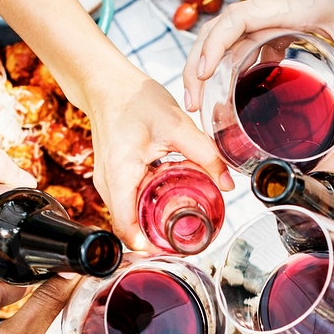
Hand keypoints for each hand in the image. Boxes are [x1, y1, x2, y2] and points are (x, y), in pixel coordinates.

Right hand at [84, 65, 229, 248]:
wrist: (106, 83)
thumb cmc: (134, 99)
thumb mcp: (176, 125)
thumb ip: (204, 154)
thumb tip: (227, 184)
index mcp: (119, 176)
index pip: (127, 228)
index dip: (150, 246)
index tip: (177, 250)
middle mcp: (107, 185)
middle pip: (130, 227)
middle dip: (157, 238)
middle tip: (189, 240)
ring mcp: (107, 182)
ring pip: (130, 216)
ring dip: (153, 221)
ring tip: (183, 221)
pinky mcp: (113, 177)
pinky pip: (130, 201)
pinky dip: (148, 205)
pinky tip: (170, 198)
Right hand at [181, 0, 333, 125]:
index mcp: (278, 5)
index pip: (232, 22)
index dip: (213, 47)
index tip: (203, 75)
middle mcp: (263, 7)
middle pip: (213, 32)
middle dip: (195, 66)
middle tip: (191, 104)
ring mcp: (264, 12)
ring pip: (221, 37)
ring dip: (204, 64)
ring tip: (198, 102)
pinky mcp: (271, 18)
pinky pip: (240, 40)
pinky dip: (228, 62)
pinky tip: (231, 90)